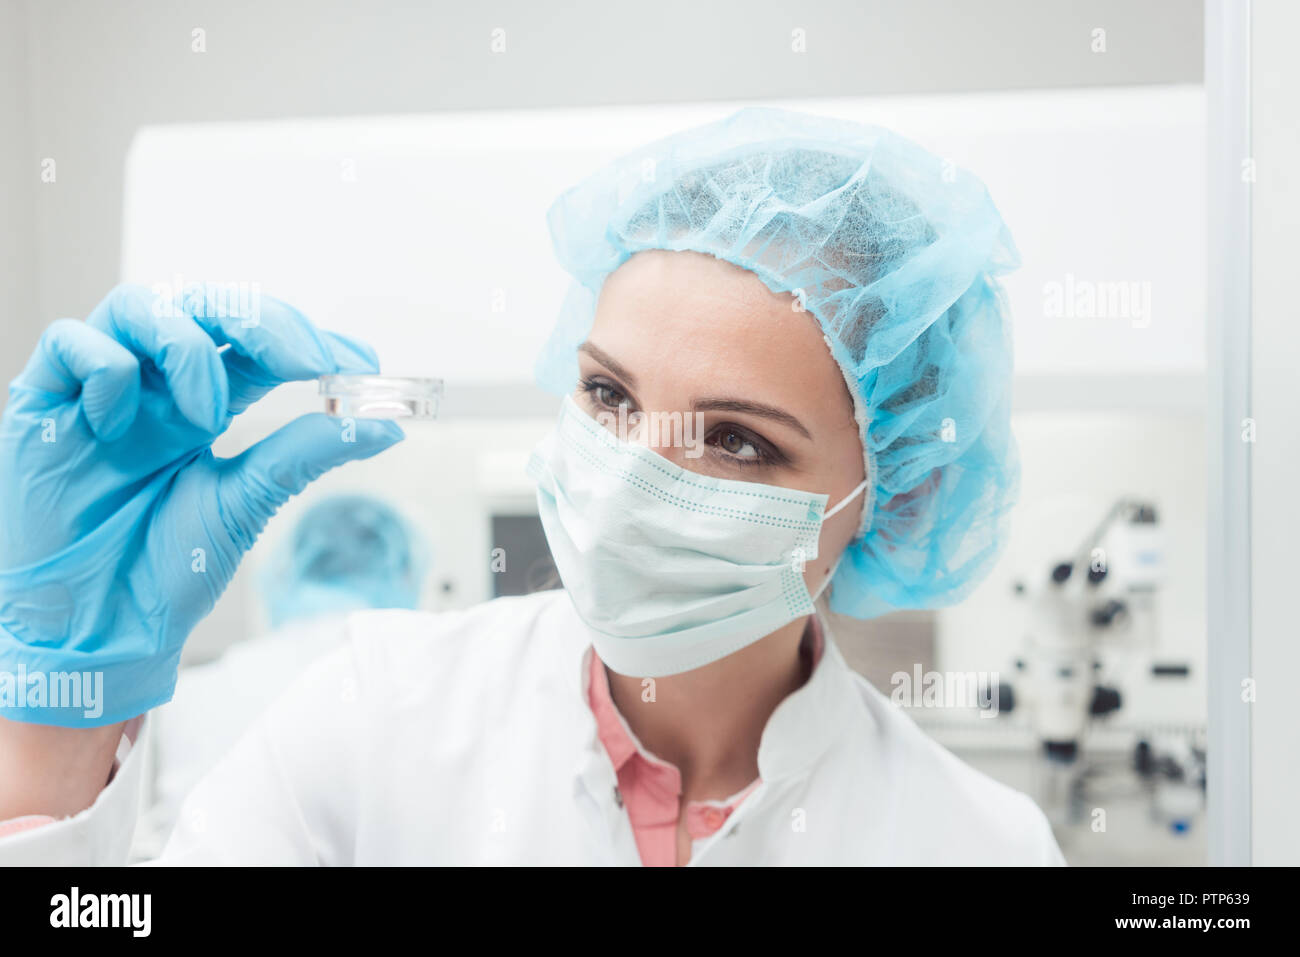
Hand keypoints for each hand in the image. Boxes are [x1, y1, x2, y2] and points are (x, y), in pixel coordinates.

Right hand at [0, 285, 402, 726]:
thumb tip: (384, 425)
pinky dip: (107, 368)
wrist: (97, 630)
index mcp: (203, 402)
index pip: (257, 342)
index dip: (308, 339)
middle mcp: (154, 387)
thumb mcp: (246, 502)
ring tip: (207, 416)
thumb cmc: (163, 569)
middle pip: (206, 307)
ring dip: (188, 346)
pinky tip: (119, 423)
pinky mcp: (41, 404)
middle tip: (308, 361)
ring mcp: (99, 391)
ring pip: (140, 305)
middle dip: (264, 322)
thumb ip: (304, 454)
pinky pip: (70, 341)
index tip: (360, 364)